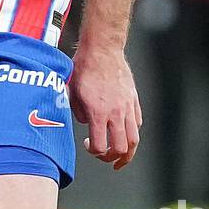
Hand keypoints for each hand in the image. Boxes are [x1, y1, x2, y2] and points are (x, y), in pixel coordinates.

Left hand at [68, 42, 141, 170]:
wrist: (102, 49)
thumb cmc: (85, 67)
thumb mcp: (71, 92)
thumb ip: (77, 112)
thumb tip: (85, 122)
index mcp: (98, 113)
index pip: (100, 146)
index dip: (93, 152)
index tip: (88, 145)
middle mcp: (116, 112)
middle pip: (122, 148)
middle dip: (113, 159)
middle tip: (106, 158)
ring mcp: (127, 106)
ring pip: (135, 139)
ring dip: (128, 152)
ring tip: (121, 157)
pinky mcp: (134, 99)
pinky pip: (137, 123)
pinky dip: (132, 132)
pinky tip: (124, 131)